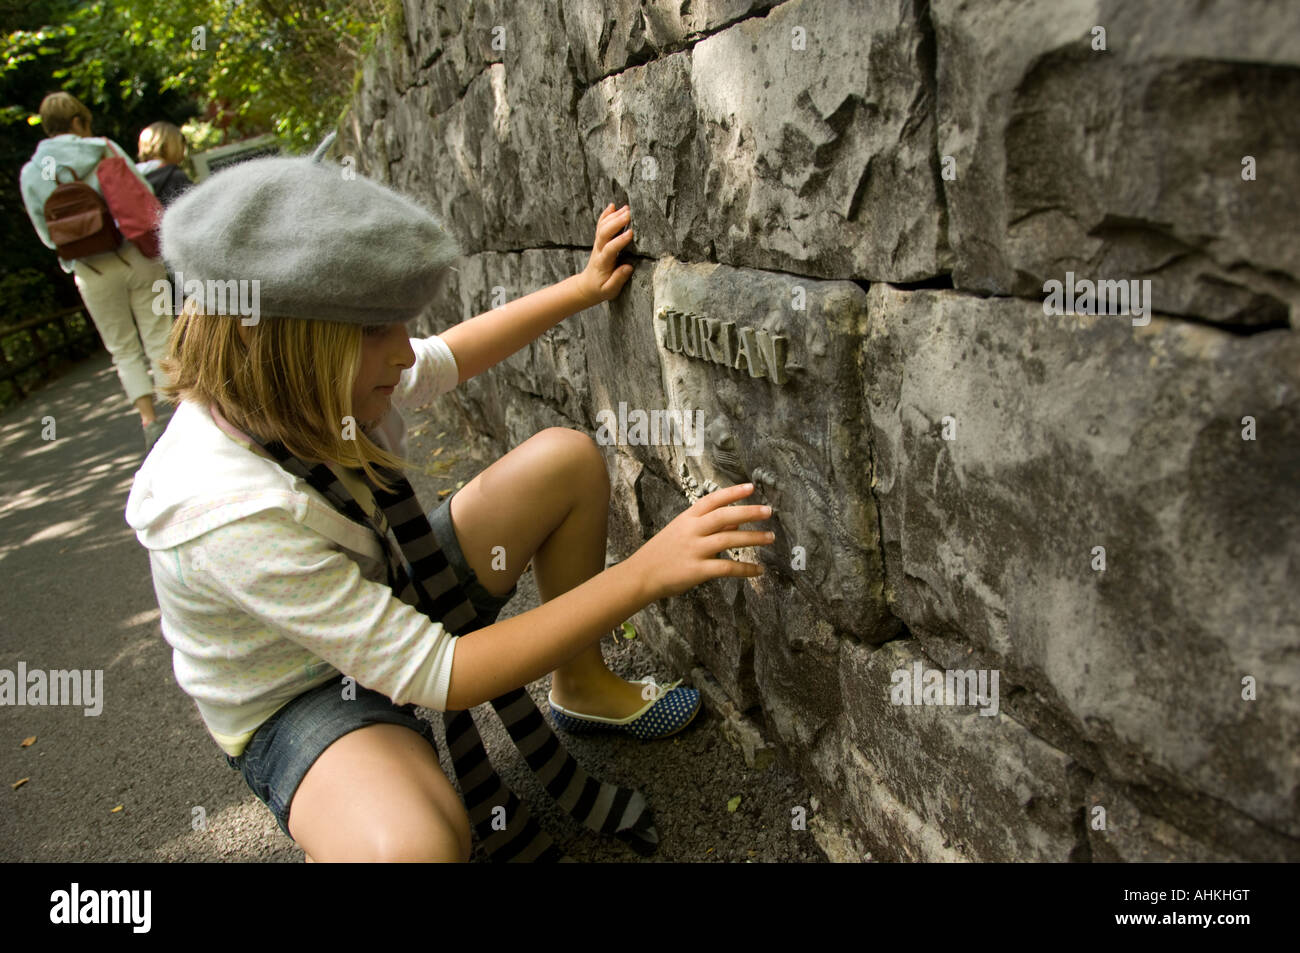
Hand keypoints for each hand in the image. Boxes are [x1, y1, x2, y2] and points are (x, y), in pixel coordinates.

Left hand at [577, 202, 634, 305]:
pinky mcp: (599, 242)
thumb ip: (617, 279)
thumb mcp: (609, 290)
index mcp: (602, 263)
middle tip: (629, 213)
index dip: (619, 241)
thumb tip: (628, 267)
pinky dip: (606, 215)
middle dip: (616, 222)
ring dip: (614, 216)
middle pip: (605, 233)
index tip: (631, 233)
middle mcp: (599, 251)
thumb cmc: (599, 289)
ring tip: (626, 208)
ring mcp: (598, 245)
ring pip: (603, 227)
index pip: (610, 249)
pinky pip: (601, 226)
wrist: (586, 286)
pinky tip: (612, 206)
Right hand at [629, 483, 774, 599]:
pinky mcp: (697, 570)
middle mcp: (691, 530)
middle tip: (769, 511)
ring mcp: (694, 550)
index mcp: (687, 518)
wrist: (640, 575)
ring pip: (728, 539)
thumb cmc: (662, 553)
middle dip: (748, 512)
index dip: (732, 493)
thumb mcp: (682, 532)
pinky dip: (745, 568)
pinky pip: (726, 567)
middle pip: (724, 516)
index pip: (712, 500)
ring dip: (752, 538)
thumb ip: (708, 526)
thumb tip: (736, 521)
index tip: (751, 487)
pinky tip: (758, 570)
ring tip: (770, 537)